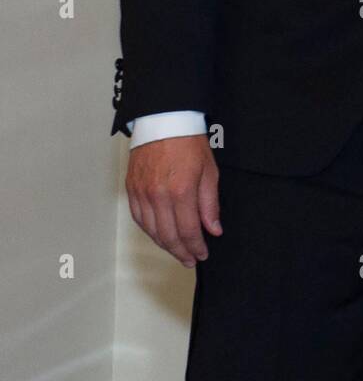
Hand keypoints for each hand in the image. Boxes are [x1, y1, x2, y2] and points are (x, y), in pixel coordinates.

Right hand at [125, 134, 220, 267]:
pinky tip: (160, 234)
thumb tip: (213, 229)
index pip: (188, 232)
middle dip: (181, 252)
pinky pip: (139, 218)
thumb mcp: (209, 171)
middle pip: (168, 236)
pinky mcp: (131, 188)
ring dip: (165, 245)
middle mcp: (158, 195)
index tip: (202, 254)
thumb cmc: (189, 142)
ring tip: (178, 251)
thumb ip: (210, 204)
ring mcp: (141, 192)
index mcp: (180, 191)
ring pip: (151, 230)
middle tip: (191, 259)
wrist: (164, 120)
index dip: (196, 247)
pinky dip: (150, 231)